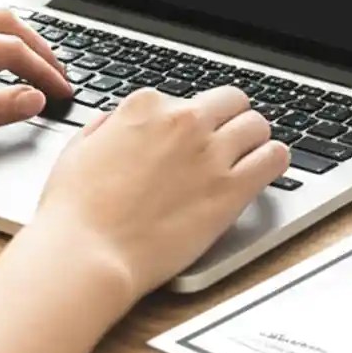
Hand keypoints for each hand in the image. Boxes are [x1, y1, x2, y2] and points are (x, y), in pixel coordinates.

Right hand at [37, 86, 289, 296]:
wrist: (88, 253)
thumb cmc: (76, 211)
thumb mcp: (77, 150)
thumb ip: (105, 128)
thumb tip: (119, 123)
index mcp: (146, 106)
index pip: (185, 99)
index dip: (187, 123)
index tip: (186, 142)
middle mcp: (184, 121)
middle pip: (231, 101)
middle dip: (229, 119)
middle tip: (225, 142)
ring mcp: (211, 153)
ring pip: (258, 125)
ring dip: (254, 139)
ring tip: (248, 157)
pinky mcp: (232, 189)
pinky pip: (275, 158)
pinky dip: (273, 161)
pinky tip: (265, 170)